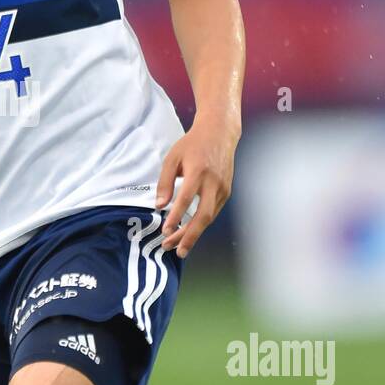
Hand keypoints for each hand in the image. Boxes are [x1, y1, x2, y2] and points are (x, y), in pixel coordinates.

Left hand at [154, 117, 239, 258]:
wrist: (219, 134)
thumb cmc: (192, 145)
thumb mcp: (172, 158)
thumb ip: (165, 182)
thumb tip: (159, 206)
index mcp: (198, 171)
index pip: (186, 199)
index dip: (176, 217)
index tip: (165, 230)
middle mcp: (213, 182)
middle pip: (203, 216)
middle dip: (189, 236)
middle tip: (175, 250)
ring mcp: (222, 188)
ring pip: (209, 218)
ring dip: (193, 234)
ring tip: (177, 246)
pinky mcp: (226, 192)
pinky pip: (212, 212)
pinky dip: (200, 224)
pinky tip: (189, 232)